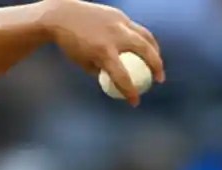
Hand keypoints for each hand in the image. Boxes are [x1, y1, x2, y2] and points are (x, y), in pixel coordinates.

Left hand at [40, 0, 164, 105]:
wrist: (63, 16)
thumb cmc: (71, 44)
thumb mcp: (83, 62)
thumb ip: (100, 70)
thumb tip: (114, 80)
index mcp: (103, 51)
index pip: (122, 76)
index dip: (130, 92)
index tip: (135, 102)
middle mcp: (115, 36)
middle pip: (144, 51)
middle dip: (156, 66)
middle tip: (159, 80)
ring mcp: (119, 23)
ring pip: (146, 36)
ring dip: (156, 50)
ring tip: (158, 63)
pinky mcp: (120, 16)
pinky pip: (137, 29)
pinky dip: (144, 39)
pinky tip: (147, 48)